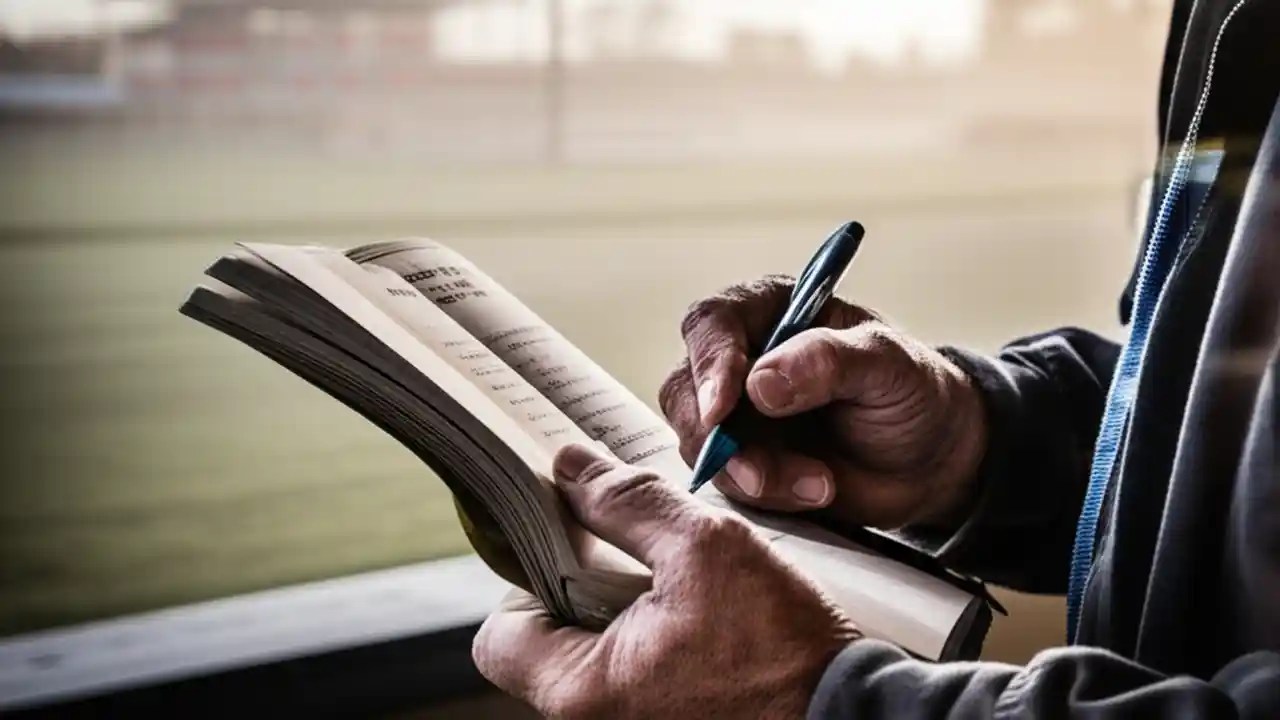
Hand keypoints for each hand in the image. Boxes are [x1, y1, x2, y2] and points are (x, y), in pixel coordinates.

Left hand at [472, 444, 860, 718]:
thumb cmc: (786, 647)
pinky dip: (647, 644)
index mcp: (583, 690)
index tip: (573, 551)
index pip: (498, 635)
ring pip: (586, 662)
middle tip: (634, 562)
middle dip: (579, 593)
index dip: (526, 583)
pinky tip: (694, 622)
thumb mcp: (706, 547)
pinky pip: (627, 682)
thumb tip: (567, 467)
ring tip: (673, 591)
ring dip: (617, 616)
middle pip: (543, 647)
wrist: (852, 716)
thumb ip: (627, 502)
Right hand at [660, 275, 986, 529]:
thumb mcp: (888, 364)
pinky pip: (725, 482)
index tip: (723, 407)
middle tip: (758, 473)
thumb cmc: (912, 393)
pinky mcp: (742, 462)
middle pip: (684, 389)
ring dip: (752, 474)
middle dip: (718, 437)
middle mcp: (741, 358)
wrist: (931, 462)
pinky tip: (817, 491)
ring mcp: (736, 415)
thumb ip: (828, 361)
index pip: (712, 323)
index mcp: (770, 310)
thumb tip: (760, 382)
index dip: (709, 364)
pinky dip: (767, 496)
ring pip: (700, 443)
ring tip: (820, 483)